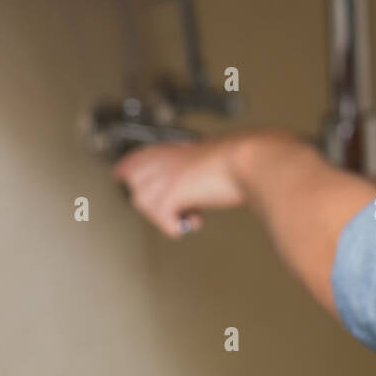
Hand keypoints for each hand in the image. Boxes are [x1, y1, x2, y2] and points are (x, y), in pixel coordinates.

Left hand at [109, 128, 301, 238]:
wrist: (254, 159)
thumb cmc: (248, 156)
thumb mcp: (220, 153)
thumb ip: (207, 163)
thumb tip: (217, 171)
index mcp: (177, 148)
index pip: (139, 156)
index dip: (129, 167)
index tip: (120, 174)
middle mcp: (165, 160)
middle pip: (135, 185)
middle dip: (155, 201)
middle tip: (181, 206)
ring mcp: (165, 177)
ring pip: (144, 203)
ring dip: (167, 214)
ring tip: (192, 212)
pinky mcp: (170, 195)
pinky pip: (163, 220)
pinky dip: (178, 227)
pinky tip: (196, 219)